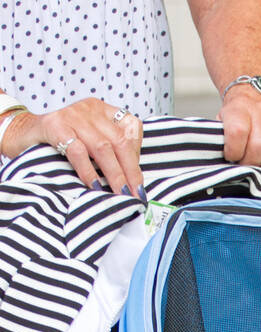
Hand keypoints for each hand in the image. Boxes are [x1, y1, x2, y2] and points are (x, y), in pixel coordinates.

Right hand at [2, 98, 144, 195]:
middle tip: (136, 196)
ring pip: (103, 148)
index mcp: (102, 110)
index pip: (131, 128)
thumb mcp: (89, 140)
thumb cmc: (60, 142)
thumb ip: (109, 151)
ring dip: (115, 175)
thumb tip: (131, 182)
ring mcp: (72, 116)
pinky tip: (94, 187)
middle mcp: (90, 109)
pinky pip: (77, 151)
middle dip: (131, 172)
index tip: (139, 180)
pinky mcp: (55, 126)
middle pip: (120, 142)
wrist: (23, 133)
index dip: (137, 154)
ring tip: (121, 195)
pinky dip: (88, 171)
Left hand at [219, 86, 260, 172]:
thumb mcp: (222, 124)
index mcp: (240, 109)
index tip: (231, 156)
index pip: (238, 133)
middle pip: (258, 147)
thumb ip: (221, 140)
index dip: (234, 151)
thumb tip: (223, 164)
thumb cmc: (235, 119)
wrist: (252, 98)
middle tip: (246, 163)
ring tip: (260, 163)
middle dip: (250, 163)